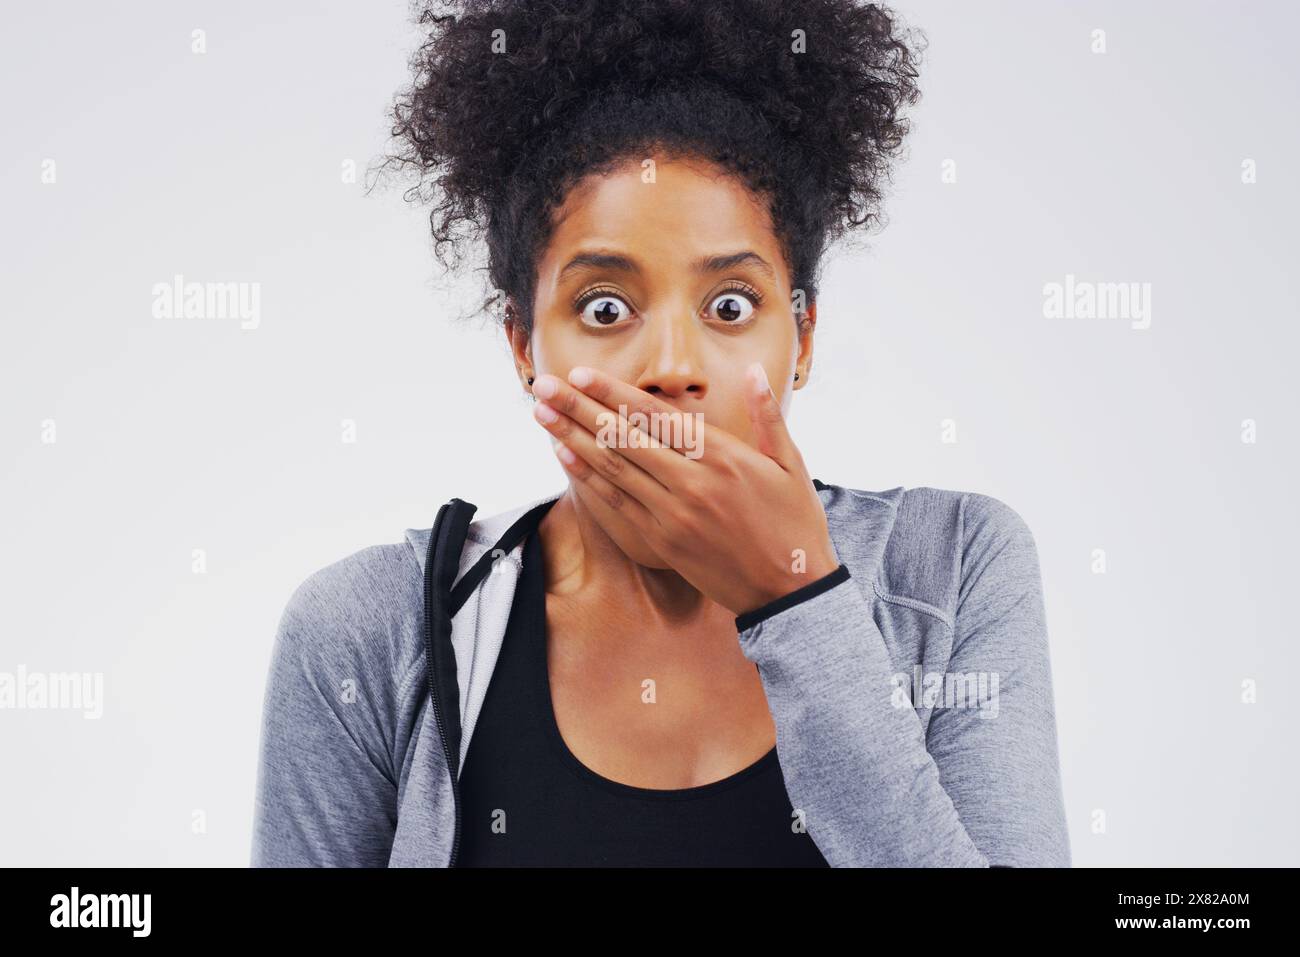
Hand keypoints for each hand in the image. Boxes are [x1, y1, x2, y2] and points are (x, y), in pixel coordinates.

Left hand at [530, 363, 840, 616]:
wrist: (790, 591)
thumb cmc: (795, 524)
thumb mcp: (791, 464)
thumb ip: (767, 415)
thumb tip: (754, 371)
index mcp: (723, 456)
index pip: (655, 415)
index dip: (613, 393)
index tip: (581, 374)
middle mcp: (692, 482)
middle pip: (622, 437)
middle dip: (577, 407)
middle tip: (543, 386)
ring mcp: (673, 514)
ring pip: (612, 468)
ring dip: (571, 437)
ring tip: (541, 414)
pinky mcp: (663, 541)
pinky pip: (616, 503)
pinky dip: (588, 477)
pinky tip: (564, 455)